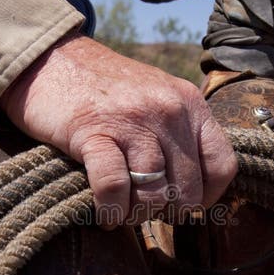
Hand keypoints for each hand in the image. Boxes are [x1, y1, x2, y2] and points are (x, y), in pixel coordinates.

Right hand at [0, 34, 236, 226]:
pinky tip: (105, 215)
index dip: (208, 196)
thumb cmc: (104, 88)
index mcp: (189, 102)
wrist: (50, 59)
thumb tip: (194, 188)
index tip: (185, 205)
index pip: (222, 165)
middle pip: (188, 189)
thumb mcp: (156, 97)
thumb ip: (179, 131)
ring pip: (154, 194)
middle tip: (144, 209)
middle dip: (166, 211)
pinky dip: (111, 210)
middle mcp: (168, 110)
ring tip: (123, 213)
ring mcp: (132, 121)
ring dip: (137, 214)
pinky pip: (114, 187)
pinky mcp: (94, 132)